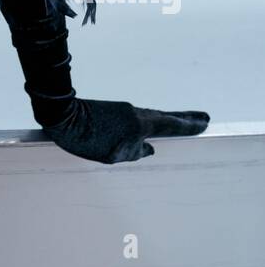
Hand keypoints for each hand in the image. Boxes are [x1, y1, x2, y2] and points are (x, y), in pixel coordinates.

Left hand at [40, 98, 209, 164]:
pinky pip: (138, 119)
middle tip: (204, 118)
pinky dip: (150, 122)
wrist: (61, 116)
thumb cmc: (85, 138)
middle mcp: (134, 114)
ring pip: (151, 118)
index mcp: (138, 124)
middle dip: (185, 119)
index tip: (205, 122)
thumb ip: (135, 153)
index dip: (188, 125)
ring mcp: (124, 111)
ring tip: (182, 123)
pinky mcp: (113, 111)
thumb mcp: (113, 155)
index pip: (170, 125)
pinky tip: (149, 128)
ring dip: (167, 120)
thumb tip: (148, 149)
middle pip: (164, 118)